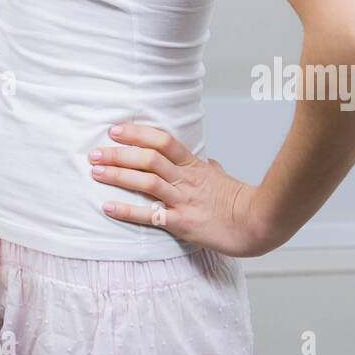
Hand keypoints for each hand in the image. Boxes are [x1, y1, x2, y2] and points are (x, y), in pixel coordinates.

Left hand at [89, 122, 271, 257]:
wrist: (259, 223)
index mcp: (194, 166)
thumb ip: (213, 169)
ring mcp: (184, 200)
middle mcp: (186, 180)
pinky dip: (127, 211)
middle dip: (119, 154)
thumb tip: (210, 162)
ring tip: (96, 172)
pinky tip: (108, 207)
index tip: (116, 130)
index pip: (163, 141)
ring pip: (146, 182)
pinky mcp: (182, 223)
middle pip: (148, 158)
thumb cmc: (241, 201)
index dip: (138, 133)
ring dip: (118, 176)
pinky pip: (150, 215)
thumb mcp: (224, 179)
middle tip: (95, 152)